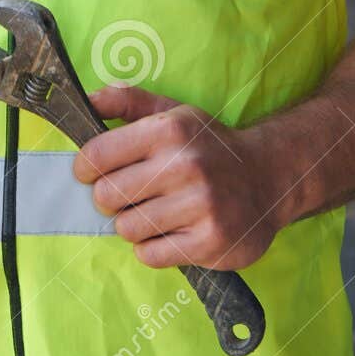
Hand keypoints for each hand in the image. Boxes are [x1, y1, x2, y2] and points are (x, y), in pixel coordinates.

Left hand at [72, 85, 280, 271]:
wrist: (270, 177)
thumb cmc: (209, 145)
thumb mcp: (173, 113)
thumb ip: (128, 102)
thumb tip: (89, 100)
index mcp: (169, 129)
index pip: (97, 155)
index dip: (84, 168)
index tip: (90, 173)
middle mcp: (184, 165)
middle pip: (107, 196)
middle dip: (109, 198)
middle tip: (127, 195)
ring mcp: (200, 205)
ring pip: (127, 228)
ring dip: (132, 225)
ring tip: (152, 213)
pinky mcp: (210, 241)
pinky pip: (151, 255)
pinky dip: (151, 248)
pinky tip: (168, 232)